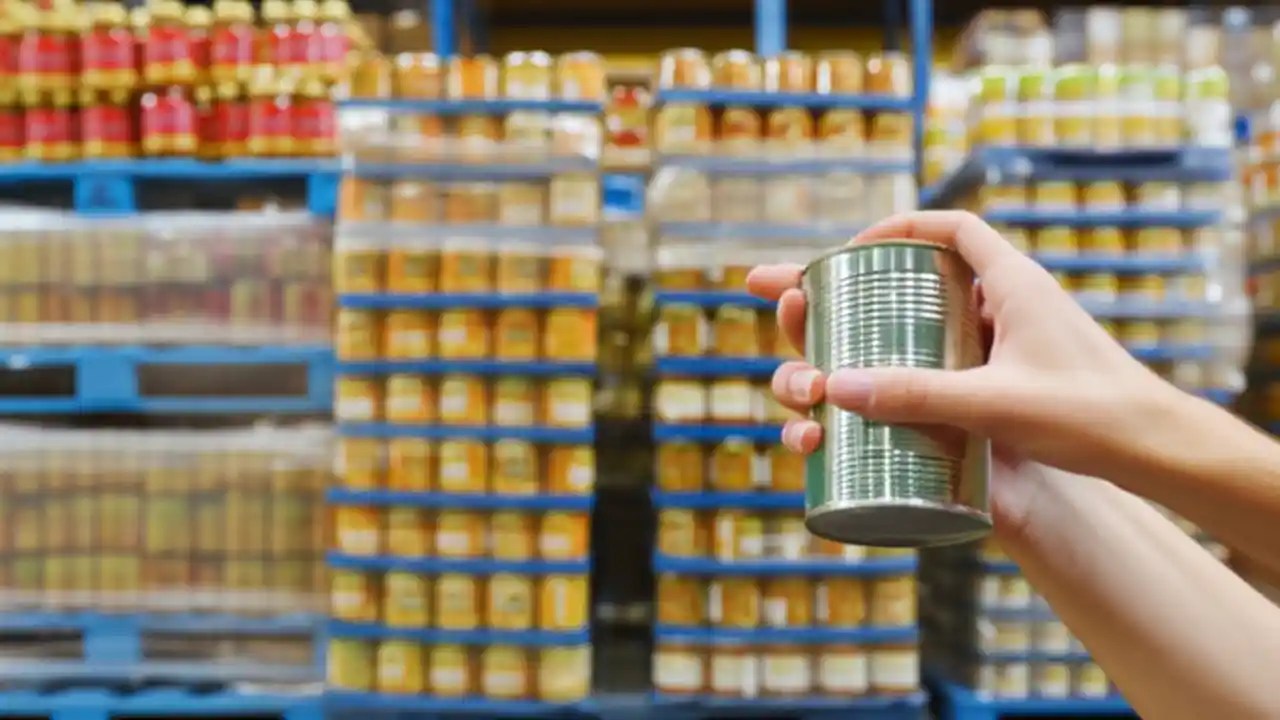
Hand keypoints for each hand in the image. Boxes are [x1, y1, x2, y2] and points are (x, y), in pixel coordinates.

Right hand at [747, 210, 1192, 505]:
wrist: (1155, 451)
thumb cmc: (1089, 414)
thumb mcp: (993, 403)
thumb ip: (915, 393)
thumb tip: (833, 385)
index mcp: (1013, 282)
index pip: (950, 228)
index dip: (898, 228)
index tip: (851, 251)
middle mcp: (1011, 301)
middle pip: (927, 275)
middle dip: (862, 286)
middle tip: (804, 299)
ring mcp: (1015, 339)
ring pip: (936, 317)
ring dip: (887, 327)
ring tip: (834, 351)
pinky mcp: (1015, 374)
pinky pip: (954, 352)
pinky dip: (916, 360)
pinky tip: (885, 391)